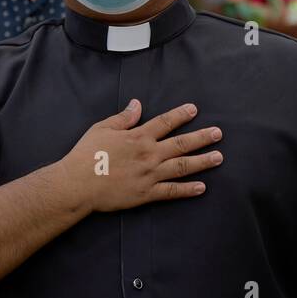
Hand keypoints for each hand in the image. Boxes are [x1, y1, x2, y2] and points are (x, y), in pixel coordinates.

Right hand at [57, 101, 223, 212]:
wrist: (78, 183)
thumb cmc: (86, 154)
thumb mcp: (102, 128)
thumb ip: (123, 118)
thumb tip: (137, 104)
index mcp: (138, 137)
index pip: (165, 122)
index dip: (180, 115)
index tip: (194, 109)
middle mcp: (148, 154)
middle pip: (181, 144)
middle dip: (202, 137)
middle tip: (218, 133)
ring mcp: (149, 174)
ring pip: (182, 166)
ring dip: (202, 162)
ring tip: (219, 157)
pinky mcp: (146, 193)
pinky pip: (171, 191)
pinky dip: (187, 190)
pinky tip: (202, 188)